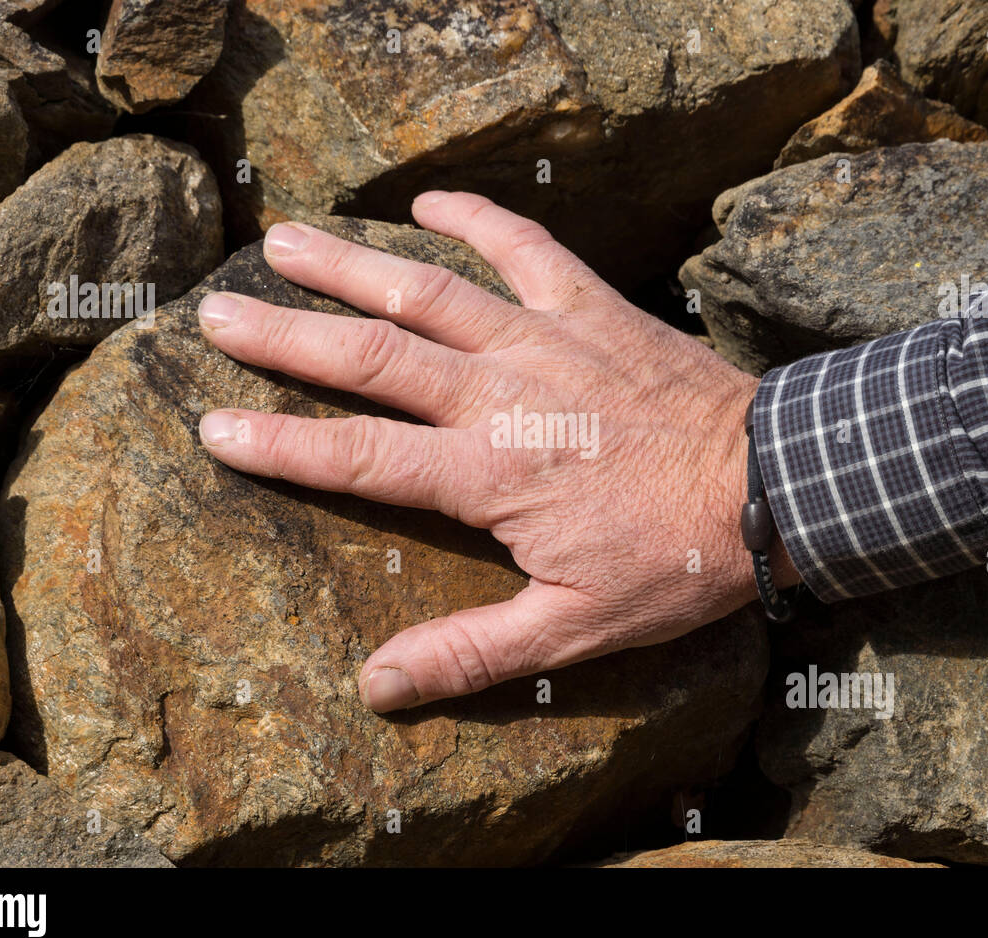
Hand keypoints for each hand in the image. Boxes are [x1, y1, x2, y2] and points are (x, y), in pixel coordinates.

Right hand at [196, 191, 795, 711]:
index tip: (212, 427)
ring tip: (284, 239)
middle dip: (287, 336)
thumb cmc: (676, 561)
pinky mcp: (591, 307)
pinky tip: (428, 201)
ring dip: (351, 264)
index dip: (280, 445)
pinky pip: (524, 248)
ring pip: (429, 291)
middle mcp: (501, 396)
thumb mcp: (574, 628)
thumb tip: (378, 687)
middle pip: (372, 359)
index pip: (359, 457)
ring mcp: (545, 340)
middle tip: (217, 312)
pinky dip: (476, 218)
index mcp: (488, 475)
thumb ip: (473, 651)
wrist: (775, 484)